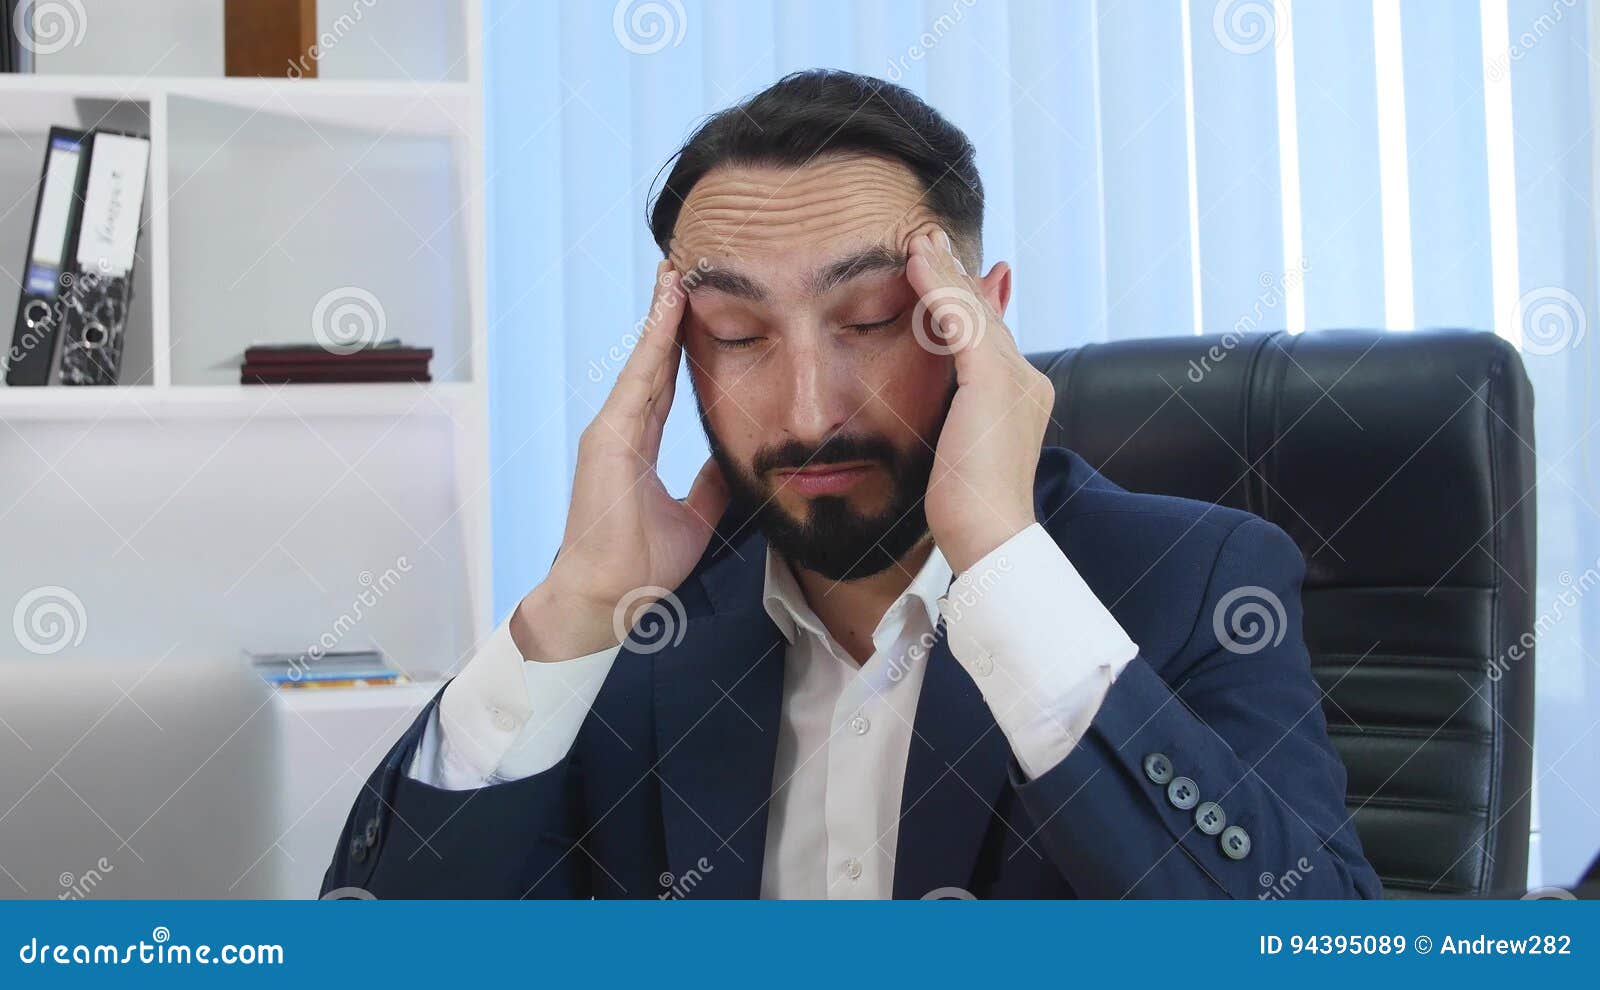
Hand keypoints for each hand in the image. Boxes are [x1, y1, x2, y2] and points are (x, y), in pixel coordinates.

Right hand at [510, 261, 730, 660]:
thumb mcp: (693, 516)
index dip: (679, 342)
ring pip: (644, 360)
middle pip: (652, 360)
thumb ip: (708, 485)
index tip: (693, 301)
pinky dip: (654, 341)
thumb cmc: (639, 565)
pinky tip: (669, 307)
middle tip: (683, 266)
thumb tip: (733, 461)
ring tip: (677, 269)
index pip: (664, 380)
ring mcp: (610, 431)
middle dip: (668, 314)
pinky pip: (639, 380)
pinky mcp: (607, 439)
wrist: (606, 598)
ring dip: (661, 314)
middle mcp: (621, 429)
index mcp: (636, 444)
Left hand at [906, 229, 1053, 574]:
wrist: (990, 536)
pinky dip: (938, 287)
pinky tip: (916, 262)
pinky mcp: (991, 381)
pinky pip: (960, 321)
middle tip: (927, 237)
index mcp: (1022, 393)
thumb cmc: (969, 509)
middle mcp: (1026, 377)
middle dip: (955, 273)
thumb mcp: (961, 447)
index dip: (964, 298)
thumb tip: (946, 393)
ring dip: (943, 270)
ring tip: (918, 239)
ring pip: (973, 309)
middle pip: (984, 312)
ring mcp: (1014, 377)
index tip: (940, 269)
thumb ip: (956, 411)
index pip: (988, 333)